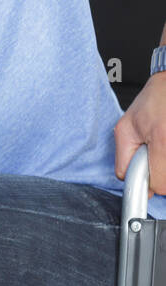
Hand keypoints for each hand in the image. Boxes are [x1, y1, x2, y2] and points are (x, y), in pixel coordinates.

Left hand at [114, 72, 165, 196]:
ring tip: (162, 145)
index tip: (147, 173)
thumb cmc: (154, 101)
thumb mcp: (126, 128)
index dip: (150, 182)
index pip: (160, 185)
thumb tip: (129, 180)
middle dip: (161, 174)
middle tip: (156, 154)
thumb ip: (123, 158)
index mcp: (163, 139)